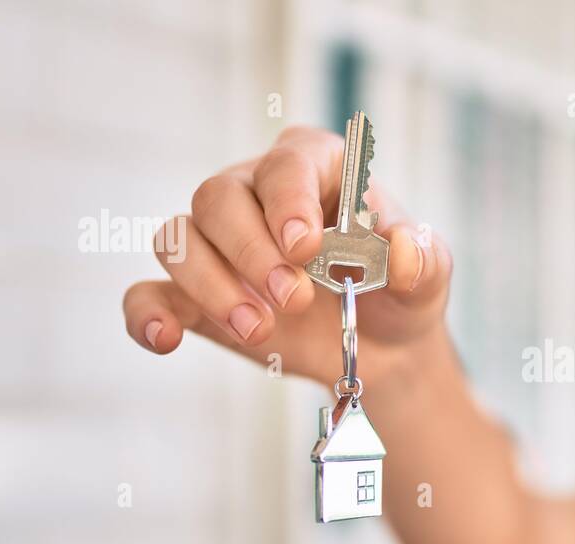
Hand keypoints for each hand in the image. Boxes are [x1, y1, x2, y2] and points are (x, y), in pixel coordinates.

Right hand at [122, 125, 451, 387]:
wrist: (381, 349)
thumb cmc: (399, 293)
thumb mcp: (428, 277)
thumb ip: (423, 260)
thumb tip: (401, 249)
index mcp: (316, 170)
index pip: (287, 164)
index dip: (288, 199)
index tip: (304, 245)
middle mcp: (256, 194)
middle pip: (219, 197)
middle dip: (251, 251)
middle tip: (294, 300)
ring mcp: (219, 244)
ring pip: (178, 239)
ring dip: (212, 286)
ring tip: (261, 330)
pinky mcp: (195, 296)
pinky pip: (149, 294)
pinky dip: (146, 315)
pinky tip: (164, 339)